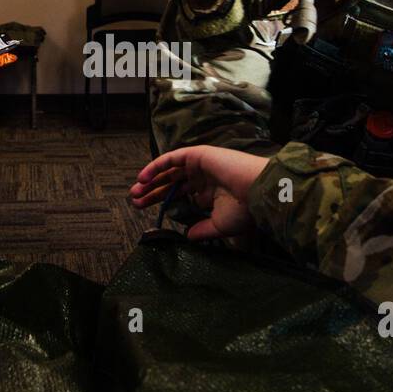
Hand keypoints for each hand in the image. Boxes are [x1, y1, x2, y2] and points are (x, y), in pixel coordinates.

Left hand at [129, 145, 269, 240]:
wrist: (258, 192)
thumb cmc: (244, 210)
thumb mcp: (219, 226)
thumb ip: (202, 230)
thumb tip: (188, 236)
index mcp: (208, 193)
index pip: (180, 196)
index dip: (161, 202)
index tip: (145, 211)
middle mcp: (203, 178)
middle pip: (171, 183)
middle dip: (152, 191)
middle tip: (135, 200)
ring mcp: (201, 165)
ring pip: (169, 170)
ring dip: (151, 179)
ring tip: (136, 191)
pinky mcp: (199, 155)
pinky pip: (172, 158)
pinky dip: (157, 165)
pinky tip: (143, 177)